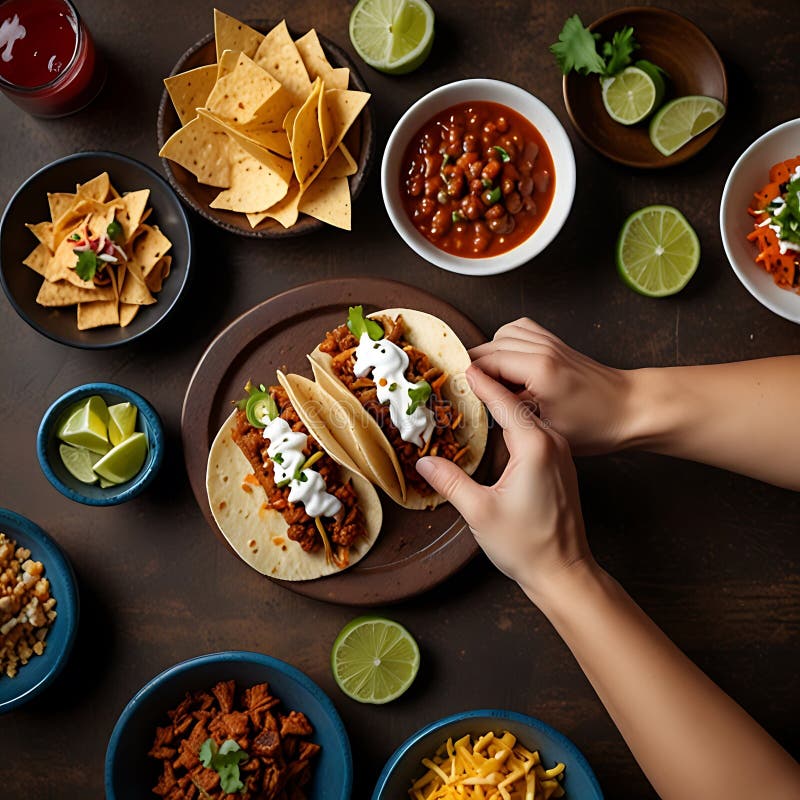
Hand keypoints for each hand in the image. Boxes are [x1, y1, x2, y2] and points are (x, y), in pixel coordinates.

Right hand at [416, 365, 593, 599]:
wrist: (565, 571)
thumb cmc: (527, 545)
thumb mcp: (480, 512)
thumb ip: (451, 482)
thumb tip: (424, 463)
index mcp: (535, 446)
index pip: (503, 402)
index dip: (481, 382)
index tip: (462, 365)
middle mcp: (552, 443)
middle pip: (518, 402)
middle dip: (491, 385)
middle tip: (462, 374)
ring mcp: (560, 453)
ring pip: (528, 415)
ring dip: (504, 402)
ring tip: (476, 392)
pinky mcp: (560, 464)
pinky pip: (535, 430)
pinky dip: (514, 420)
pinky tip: (498, 423)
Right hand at [469, 318, 632, 454]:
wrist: (633, 409)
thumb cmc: (596, 426)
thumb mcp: (545, 428)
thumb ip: (507, 410)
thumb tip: (478, 400)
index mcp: (538, 369)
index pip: (486, 363)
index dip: (466, 375)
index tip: (453, 388)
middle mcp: (543, 349)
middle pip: (491, 346)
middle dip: (473, 364)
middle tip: (462, 386)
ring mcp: (551, 343)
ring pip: (504, 334)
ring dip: (489, 352)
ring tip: (484, 378)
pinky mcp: (557, 343)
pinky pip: (520, 331)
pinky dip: (506, 343)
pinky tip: (506, 365)